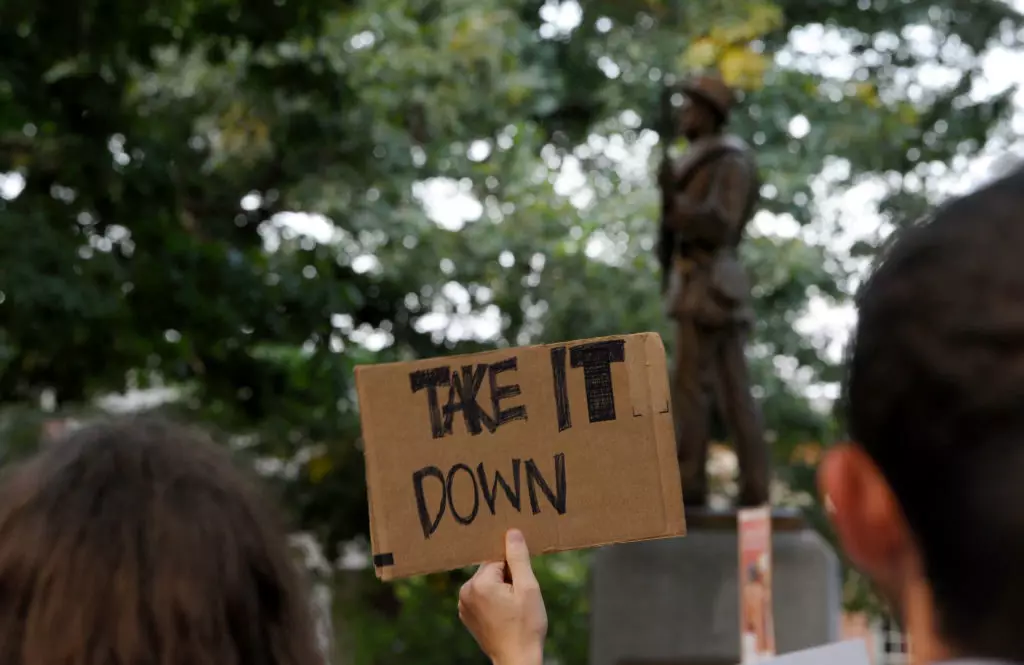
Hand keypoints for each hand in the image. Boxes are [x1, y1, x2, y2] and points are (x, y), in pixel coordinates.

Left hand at [458, 529, 546, 664]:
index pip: (498, 558)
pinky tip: (504, 614)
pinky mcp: (466, 614)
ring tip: (512, 608)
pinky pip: (481, 595)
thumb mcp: (528, 588)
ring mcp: (463, 604)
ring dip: (501, 588)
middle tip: (519, 598)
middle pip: (490, 569)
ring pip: (486, 582)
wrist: (517, 660)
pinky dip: (493, 599)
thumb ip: (518, 558)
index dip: (515, 568)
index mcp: (479, 583)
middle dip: (507, 578)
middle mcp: (465, 591)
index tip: (522, 584)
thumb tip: (511, 532)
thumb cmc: (526, 625)